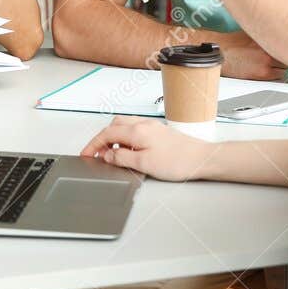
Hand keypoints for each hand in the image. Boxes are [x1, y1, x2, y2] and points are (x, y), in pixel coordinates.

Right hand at [80, 116, 213, 182]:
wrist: (201, 159)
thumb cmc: (178, 161)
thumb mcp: (143, 164)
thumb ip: (121, 158)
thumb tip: (107, 156)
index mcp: (137, 130)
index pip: (107, 133)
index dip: (93, 144)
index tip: (86, 154)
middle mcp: (144, 124)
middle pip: (114, 126)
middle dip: (102, 139)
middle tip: (98, 155)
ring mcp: (152, 127)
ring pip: (125, 126)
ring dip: (114, 138)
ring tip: (113, 156)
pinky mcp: (159, 132)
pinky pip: (135, 130)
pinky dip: (126, 138)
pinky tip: (130, 151)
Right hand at [219, 32, 287, 80]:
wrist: (221, 53)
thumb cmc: (232, 43)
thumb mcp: (252, 33)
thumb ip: (266, 35)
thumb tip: (276, 36)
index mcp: (268, 37)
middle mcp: (269, 49)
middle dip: (287, 57)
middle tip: (284, 59)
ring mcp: (267, 61)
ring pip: (285, 67)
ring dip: (282, 67)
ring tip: (276, 66)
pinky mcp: (263, 73)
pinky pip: (278, 76)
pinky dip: (276, 74)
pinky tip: (271, 71)